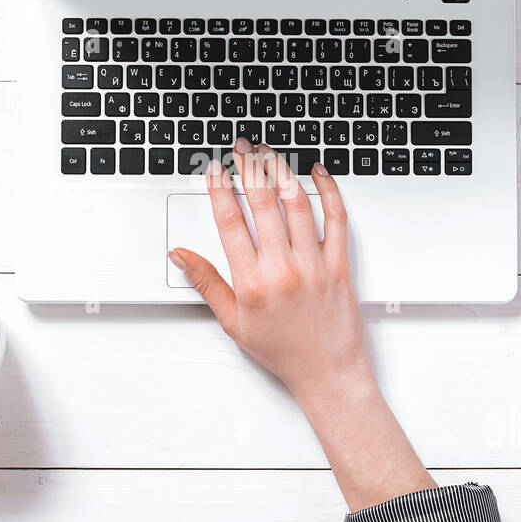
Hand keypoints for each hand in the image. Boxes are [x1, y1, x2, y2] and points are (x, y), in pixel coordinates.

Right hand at [169, 138, 372, 406]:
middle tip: (241, 148)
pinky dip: (329, 191)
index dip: (219, 189)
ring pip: (297, 203)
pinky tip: (319, 173)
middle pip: (263, 203)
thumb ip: (206, 283)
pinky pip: (336, 219)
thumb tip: (180, 255)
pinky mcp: (340, 265)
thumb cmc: (283, 352)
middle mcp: (282, 269)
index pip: (230, 222)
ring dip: (282, 171)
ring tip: (270, 153)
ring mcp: (314, 265)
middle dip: (249, 167)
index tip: (214, 169)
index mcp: (251, 283)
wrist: (328, 373)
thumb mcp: (233, 323)